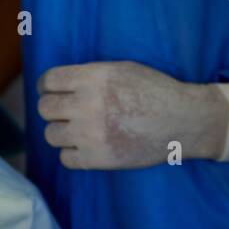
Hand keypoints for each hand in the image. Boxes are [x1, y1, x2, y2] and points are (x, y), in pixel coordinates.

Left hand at [37, 61, 228, 168]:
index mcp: (94, 78)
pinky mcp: (98, 158)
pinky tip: (86, 147)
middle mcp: (88, 105)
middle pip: (45, 108)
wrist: (183, 121)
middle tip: (66, 113)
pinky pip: (65, 159)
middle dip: (54, 109)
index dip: (47, 86)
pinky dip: (73, 154)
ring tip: (78, 131)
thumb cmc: (156, 92)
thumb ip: (89, 76)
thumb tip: (59, 85)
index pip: (49, 81)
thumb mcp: (122, 70)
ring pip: (51, 135)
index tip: (52, 91)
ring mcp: (90, 134)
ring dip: (61, 132)